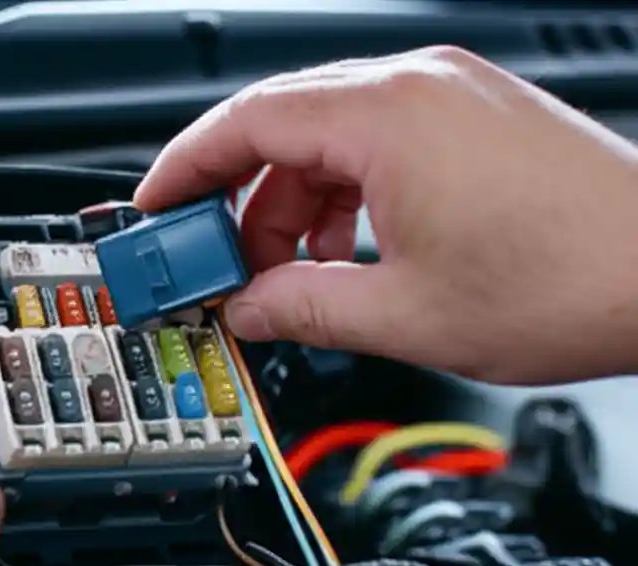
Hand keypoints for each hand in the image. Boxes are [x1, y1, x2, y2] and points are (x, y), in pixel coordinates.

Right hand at [136, 46, 637, 383]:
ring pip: (326, 139)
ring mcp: (448, 97)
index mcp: (388, 116)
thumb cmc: (576, 278)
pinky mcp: (472, 120)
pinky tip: (343, 254)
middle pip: (278, 127)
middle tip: (211, 267)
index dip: (182, 170)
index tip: (152, 214)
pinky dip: (340, 196)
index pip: (243, 121)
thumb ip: (301, 307)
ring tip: (285, 278)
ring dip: (289, 208)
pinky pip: (375, 144)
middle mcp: (416, 87)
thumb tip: (244, 309)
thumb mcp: (406, 315)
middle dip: (234, 203)